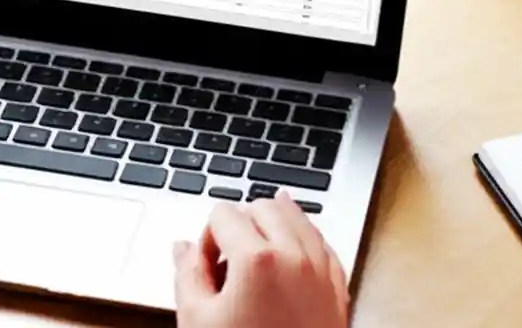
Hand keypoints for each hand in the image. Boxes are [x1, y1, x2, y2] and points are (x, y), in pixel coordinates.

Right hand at [173, 191, 348, 327]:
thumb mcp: (197, 321)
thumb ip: (187, 274)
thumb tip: (183, 247)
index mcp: (257, 259)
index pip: (224, 213)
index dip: (207, 236)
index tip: (206, 265)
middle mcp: (295, 255)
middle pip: (264, 205)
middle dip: (242, 224)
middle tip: (227, 261)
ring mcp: (321, 270)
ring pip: (299, 216)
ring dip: (274, 224)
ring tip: (254, 254)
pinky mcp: (338, 287)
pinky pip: (322, 243)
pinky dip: (303, 241)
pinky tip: (288, 256)